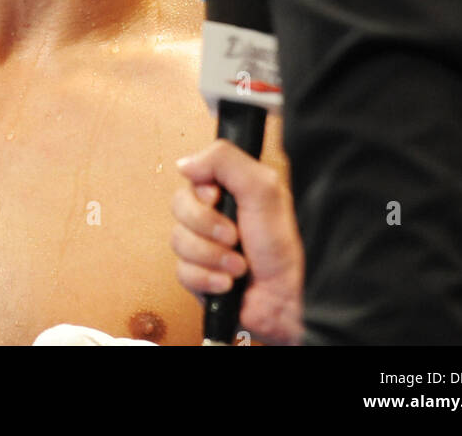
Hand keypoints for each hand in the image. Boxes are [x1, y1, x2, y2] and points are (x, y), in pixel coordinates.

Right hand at [172, 138, 303, 344]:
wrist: (283, 301)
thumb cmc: (280, 248)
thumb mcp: (263, 189)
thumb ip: (225, 161)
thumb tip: (185, 162)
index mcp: (229, 189)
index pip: (191, 174)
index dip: (201, 191)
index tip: (219, 199)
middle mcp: (213, 213)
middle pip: (179, 206)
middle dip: (207, 226)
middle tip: (233, 236)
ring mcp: (203, 245)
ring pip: (178, 240)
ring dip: (212, 256)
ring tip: (238, 264)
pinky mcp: (197, 274)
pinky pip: (182, 271)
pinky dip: (208, 279)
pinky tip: (228, 282)